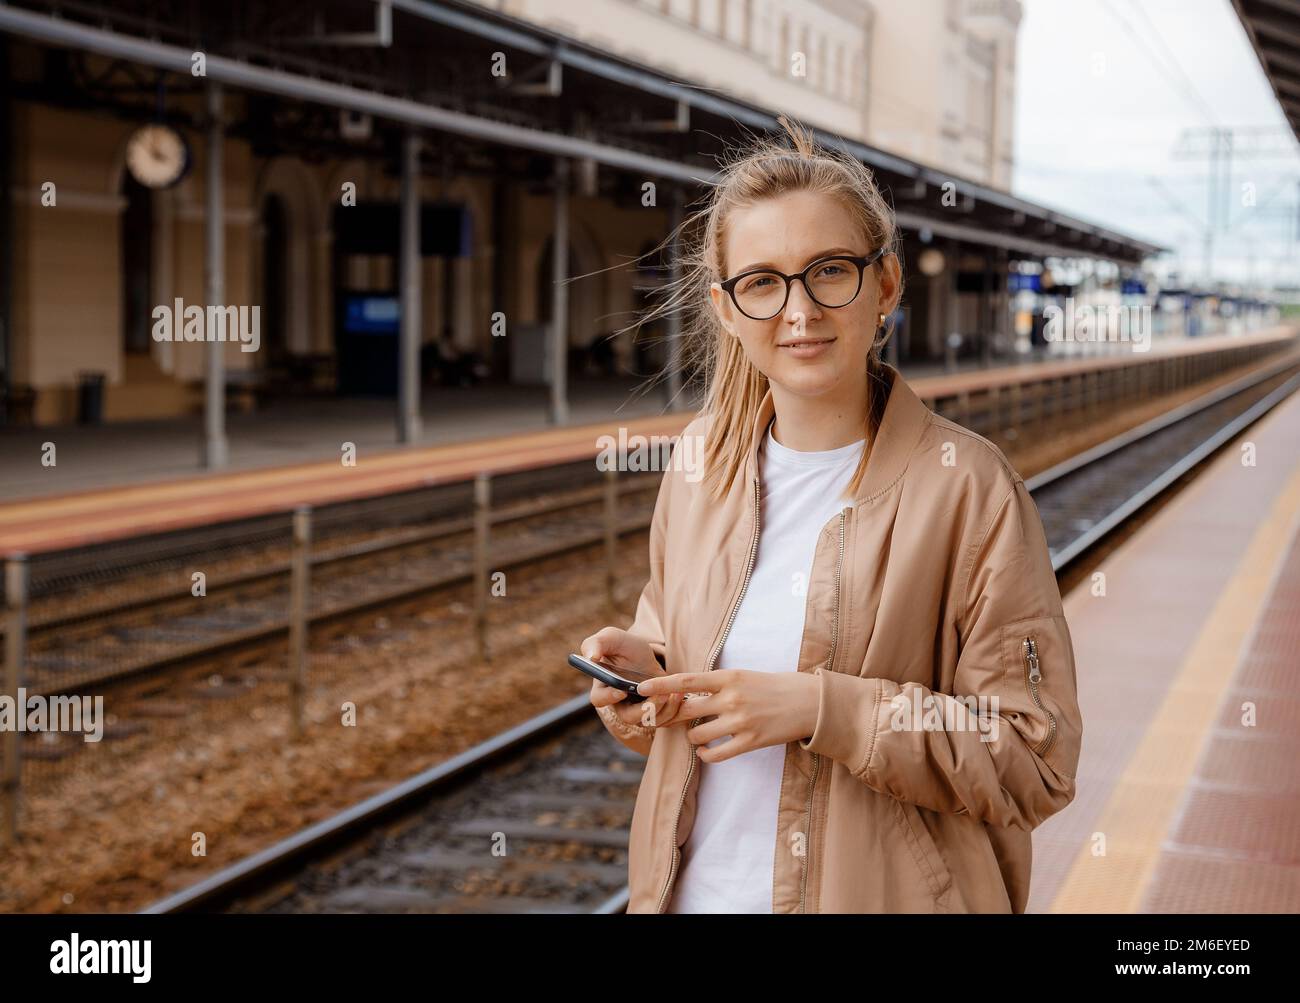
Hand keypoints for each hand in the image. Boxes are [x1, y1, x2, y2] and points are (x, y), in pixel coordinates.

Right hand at [581, 626, 683, 732]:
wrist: (647, 655)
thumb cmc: (624, 647)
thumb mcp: (611, 638)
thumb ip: (596, 643)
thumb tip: (591, 656)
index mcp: (603, 687)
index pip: (599, 699)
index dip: (609, 697)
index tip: (621, 690)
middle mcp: (619, 704)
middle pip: (629, 717)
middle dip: (645, 708)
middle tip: (660, 693)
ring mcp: (638, 712)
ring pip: (649, 721)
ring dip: (664, 708)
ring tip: (675, 692)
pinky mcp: (655, 714)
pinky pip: (665, 720)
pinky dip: (675, 710)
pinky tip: (680, 695)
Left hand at [635, 669, 820, 762]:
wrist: (808, 702)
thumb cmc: (775, 686)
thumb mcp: (745, 675)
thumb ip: (718, 683)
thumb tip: (689, 692)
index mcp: (729, 677)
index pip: (687, 680)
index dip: (661, 685)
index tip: (641, 688)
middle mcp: (731, 698)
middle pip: (687, 710)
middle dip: (675, 717)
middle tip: (673, 719)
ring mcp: (740, 722)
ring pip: (697, 735)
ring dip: (692, 737)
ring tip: (699, 734)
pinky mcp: (750, 742)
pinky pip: (716, 754)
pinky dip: (706, 755)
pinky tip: (706, 751)